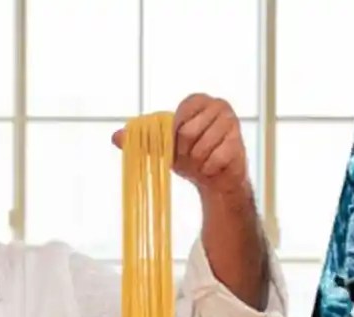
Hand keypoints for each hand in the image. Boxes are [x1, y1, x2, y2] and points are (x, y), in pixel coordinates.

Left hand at [111, 94, 247, 197]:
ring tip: (201, 161)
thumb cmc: (189, 156)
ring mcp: (232, 124)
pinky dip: (208, 169)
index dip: (173, 134)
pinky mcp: (238, 144)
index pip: (178, 116)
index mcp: (198, 100)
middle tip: (189, 155)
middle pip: (188, 132)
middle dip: (184, 150)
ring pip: (202, 147)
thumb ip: (140, 139)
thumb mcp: (162, 147)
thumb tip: (115, 137)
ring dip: (197, 161)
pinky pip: (214, 160)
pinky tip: (212, 167)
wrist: (214, 178)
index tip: (175, 143)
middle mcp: (218, 106)